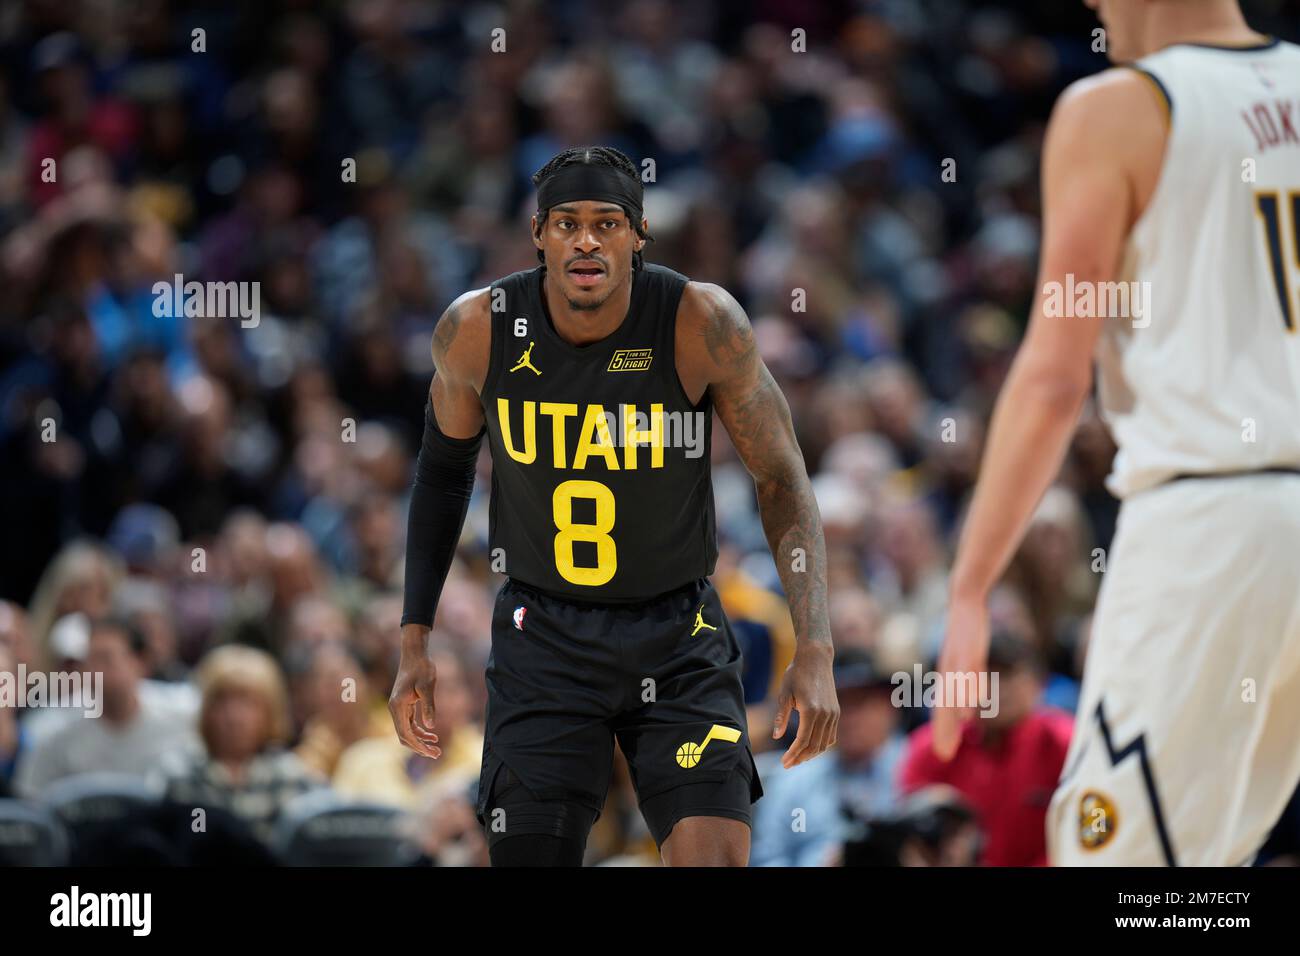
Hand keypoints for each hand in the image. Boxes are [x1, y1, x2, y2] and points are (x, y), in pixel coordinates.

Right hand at [389, 624, 441, 757]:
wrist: (415, 653)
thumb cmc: (422, 667)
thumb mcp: (427, 686)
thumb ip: (428, 706)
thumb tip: (430, 727)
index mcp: (397, 706)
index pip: (405, 734)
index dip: (418, 746)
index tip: (432, 752)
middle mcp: (395, 709)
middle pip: (404, 736)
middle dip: (419, 747)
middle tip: (437, 754)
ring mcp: (398, 707)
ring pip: (407, 731)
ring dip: (420, 741)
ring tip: (436, 749)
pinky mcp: (404, 705)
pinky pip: (410, 724)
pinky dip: (420, 731)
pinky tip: (432, 735)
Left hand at [772, 642, 838, 768]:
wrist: (816, 659)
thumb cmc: (796, 674)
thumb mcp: (784, 693)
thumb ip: (781, 716)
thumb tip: (776, 736)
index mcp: (811, 711)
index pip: (803, 741)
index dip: (793, 754)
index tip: (784, 762)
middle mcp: (825, 715)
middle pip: (814, 746)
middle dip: (801, 758)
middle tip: (788, 764)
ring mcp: (833, 714)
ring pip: (824, 743)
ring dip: (811, 754)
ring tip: (798, 758)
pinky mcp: (836, 712)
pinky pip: (831, 736)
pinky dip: (821, 745)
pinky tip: (810, 747)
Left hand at [931, 593, 990, 761]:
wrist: (963, 603)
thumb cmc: (965, 633)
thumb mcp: (967, 661)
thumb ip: (969, 685)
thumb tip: (970, 710)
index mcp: (947, 676)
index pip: (942, 709)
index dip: (942, 731)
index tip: (943, 754)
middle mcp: (948, 672)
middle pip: (944, 705)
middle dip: (944, 730)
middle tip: (944, 755)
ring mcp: (958, 661)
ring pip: (955, 691)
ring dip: (956, 712)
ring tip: (959, 733)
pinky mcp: (969, 649)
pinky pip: (969, 672)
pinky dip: (969, 688)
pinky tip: (973, 700)